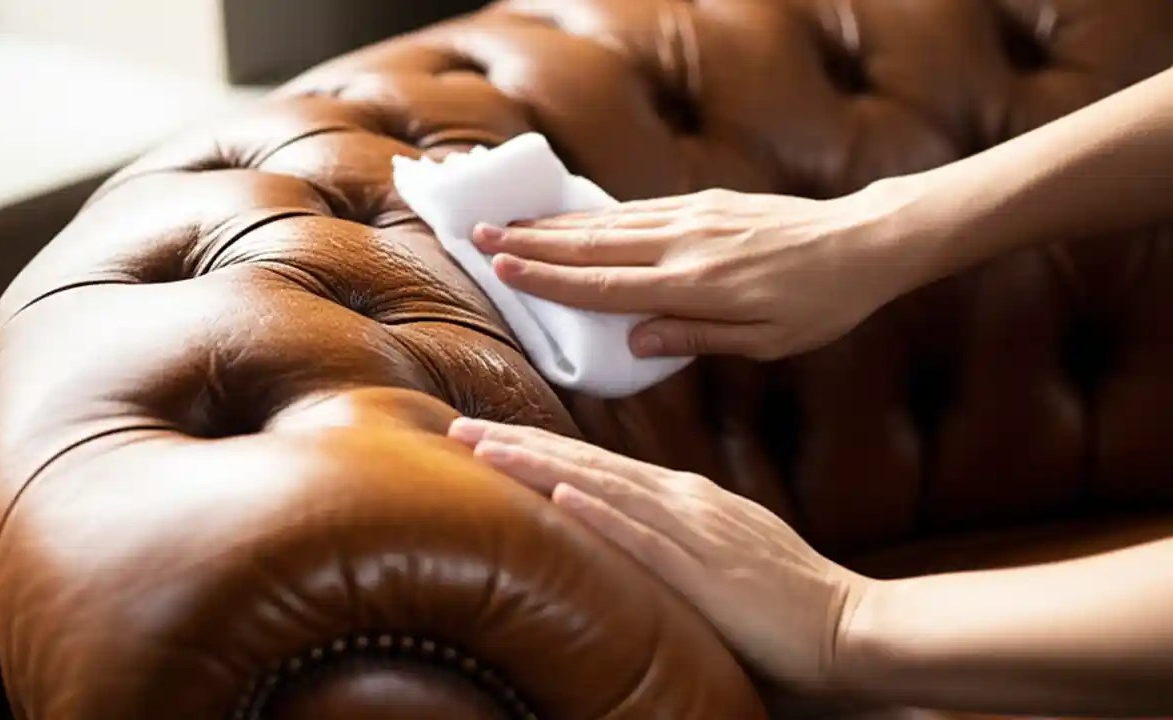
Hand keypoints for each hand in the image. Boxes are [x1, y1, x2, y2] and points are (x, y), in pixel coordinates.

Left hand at [448, 416, 872, 692]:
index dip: (539, 449)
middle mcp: (684, 504)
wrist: (848, 627)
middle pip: (587, 465)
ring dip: (541, 466)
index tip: (487, 437)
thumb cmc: (783, 601)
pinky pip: (646, 538)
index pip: (597, 468)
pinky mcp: (707, 571)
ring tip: (486, 449)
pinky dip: (604, 514)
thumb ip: (671, 541)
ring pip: (603, 488)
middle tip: (459, 428)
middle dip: (520, 446)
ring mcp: (695, 532)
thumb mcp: (720, 554)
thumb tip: (619, 534)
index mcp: (685, 502)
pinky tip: (564, 495)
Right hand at [472, 186, 918, 359]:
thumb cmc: (820, 304)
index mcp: (694, 286)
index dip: (549, 280)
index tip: (502, 270)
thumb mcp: (764, 341)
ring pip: (609, 221)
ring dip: (555, 224)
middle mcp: (684, 244)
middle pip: (592, 246)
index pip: (603, 286)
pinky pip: (638, 209)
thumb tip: (635, 343)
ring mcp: (694, 216)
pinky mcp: (707, 201)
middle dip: (531, 242)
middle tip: (480, 235)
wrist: (864, 240)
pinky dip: (598, 214)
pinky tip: (576, 218)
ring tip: (511, 223)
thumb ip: (696, 337)